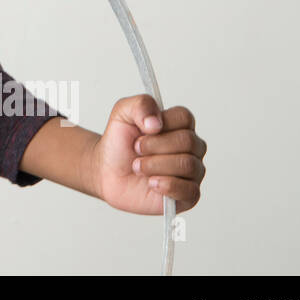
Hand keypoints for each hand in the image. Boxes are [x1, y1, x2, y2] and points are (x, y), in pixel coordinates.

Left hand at [90, 94, 206, 213]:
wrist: (107, 170)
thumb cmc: (120, 143)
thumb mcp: (122, 113)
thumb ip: (140, 105)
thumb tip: (156, 122)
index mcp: (179, 126)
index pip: (185, 118)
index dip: (161, 124)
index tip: (142, 130)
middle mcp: (191, 148)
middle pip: (187, 141)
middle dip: (154, 146)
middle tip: (136, 149)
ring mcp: (192, 172)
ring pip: (188, 165)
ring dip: (155, 165)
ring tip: (138, 167)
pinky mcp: (188, 195)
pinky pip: (191, 191)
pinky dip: (167, 186)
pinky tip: (151, 183)